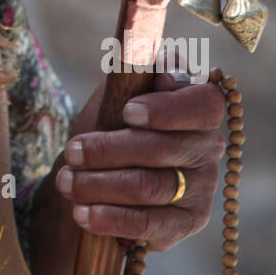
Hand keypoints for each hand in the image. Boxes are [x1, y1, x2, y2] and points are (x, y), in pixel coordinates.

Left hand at [54, 66, 227, 248]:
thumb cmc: (116, 119)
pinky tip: (82, 213)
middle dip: (109, 151)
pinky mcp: (187, 222)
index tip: (128, 112)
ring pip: (149, 187)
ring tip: (67, 182)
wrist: (104, 169)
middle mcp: (208, 146)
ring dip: (100, 185)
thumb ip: (130, 72)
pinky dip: (111, 219)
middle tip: (72, 152)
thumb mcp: (120, 89)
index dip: (168, 109)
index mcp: (199, 105)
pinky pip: (149, 224)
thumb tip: (132, 49)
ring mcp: (202, 186)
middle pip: (163, 150)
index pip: (203, 105)